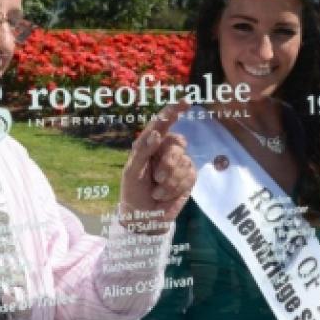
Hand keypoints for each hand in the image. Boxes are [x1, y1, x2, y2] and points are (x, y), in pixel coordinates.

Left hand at [119, 101, 195, 233]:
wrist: (143, 217)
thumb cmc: (133, 191)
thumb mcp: (131, 171)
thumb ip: (142, 150)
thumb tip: (158, 133)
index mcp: (150, 143)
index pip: (163, 122)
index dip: (174, 111)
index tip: (185, 102)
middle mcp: (166, 149)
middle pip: (177, 144)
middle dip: (167, 163)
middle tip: (156, 178)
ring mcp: (180, 162)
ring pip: (184, 162)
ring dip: (169, 181)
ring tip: (157, 191)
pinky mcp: (189, 177)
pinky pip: (189, 176)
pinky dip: (175, 188)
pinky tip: (165, 195)